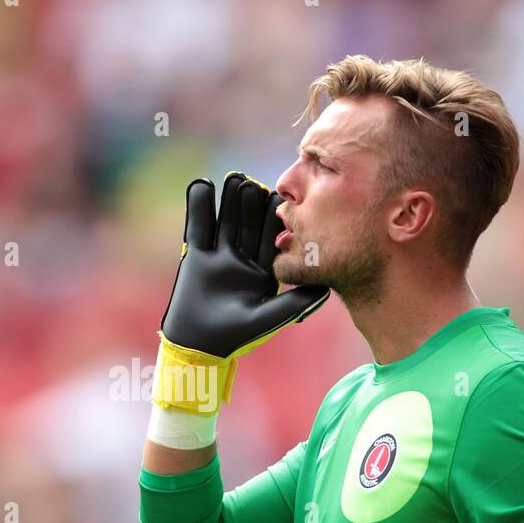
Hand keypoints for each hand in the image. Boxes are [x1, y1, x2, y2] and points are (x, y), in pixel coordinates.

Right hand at [152, 173, 327, 415]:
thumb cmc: (236, 335)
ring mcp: (219, 254)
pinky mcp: (197, 254)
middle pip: (249, 223)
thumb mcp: (269, 316)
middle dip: (251, 203)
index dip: (275, 217)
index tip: (280, 199)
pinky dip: (199, 205)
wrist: (198, 344)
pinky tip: (202, 185)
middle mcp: (243, 258)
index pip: (271, 236)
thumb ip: (295, 302)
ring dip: (229, 200)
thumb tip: (326, 288)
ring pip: (226, 220)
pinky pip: (198, 225)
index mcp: (264, 269)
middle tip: (254, 183)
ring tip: (233, 178)